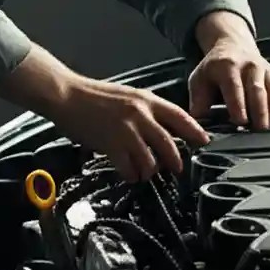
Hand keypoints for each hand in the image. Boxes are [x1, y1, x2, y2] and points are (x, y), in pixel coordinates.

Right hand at [51, 76, 210, 182]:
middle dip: (176, 161)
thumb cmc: (91, 95)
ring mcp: (126, 130)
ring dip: (149, 171)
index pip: (180, 117)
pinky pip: (129, 168)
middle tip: (177, 168)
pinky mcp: (111, 144)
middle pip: (169, 144)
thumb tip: (159, 128)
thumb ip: (144, 109)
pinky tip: (127, 173)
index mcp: (146, 100)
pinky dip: (131, 174)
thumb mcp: (126, 95)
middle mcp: (140, 114)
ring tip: (144, 173)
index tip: (203, 141)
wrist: (66, 95)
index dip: (195, 131)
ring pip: (150, 160)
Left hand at [188, 33, 269, 129]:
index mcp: (226, 66)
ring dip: (269, 112)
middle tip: (256, 131)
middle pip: (256, 91)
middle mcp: (248, 66)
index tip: (240, 121)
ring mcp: (263, 69)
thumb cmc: (214, 68)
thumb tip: (198, 123)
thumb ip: (198, 102)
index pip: (234, 88)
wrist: (232, 46)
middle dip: (257, 113)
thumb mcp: (198, 80)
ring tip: (266, 129)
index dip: (238, 106)